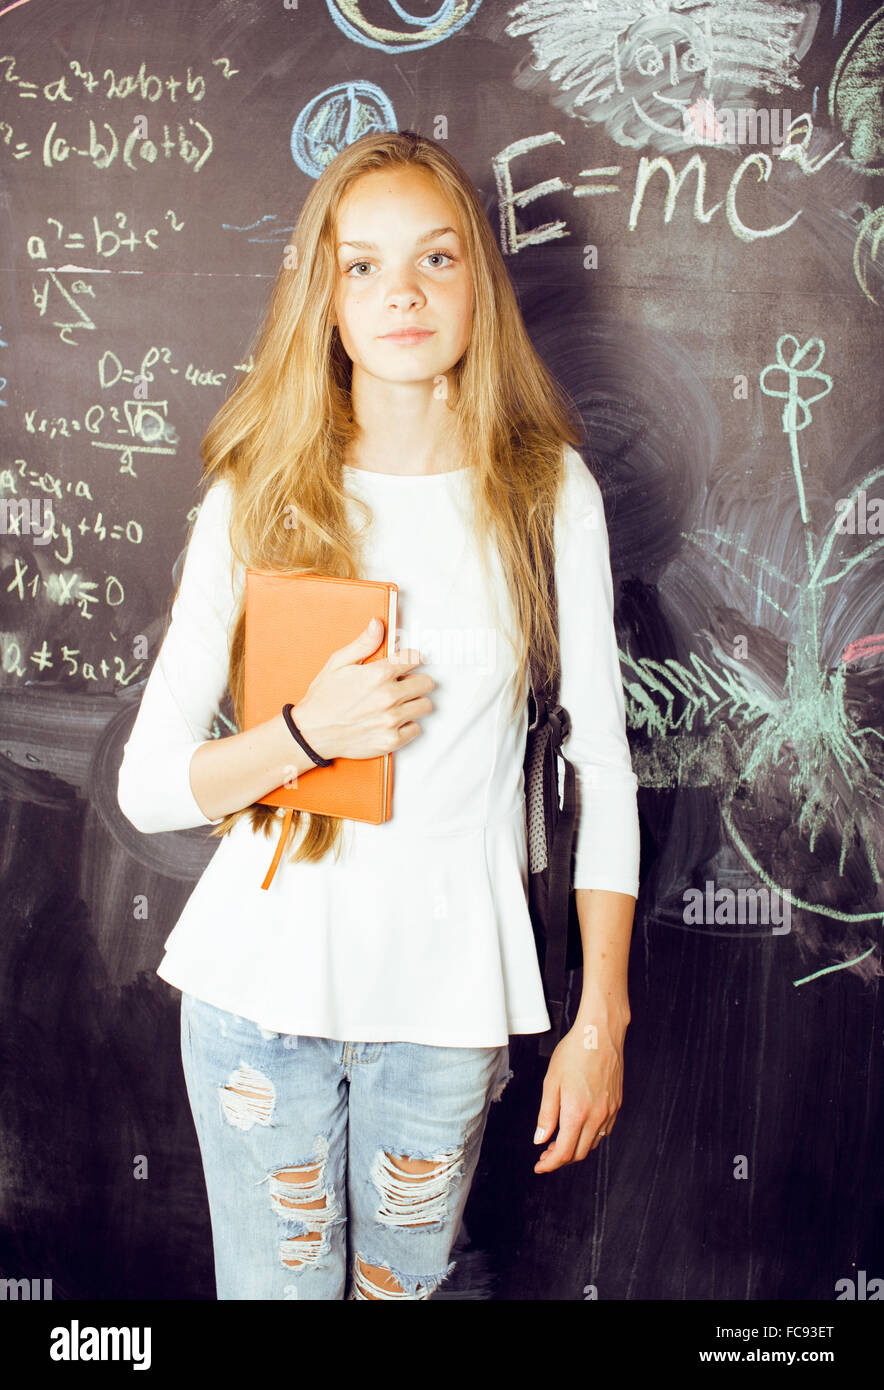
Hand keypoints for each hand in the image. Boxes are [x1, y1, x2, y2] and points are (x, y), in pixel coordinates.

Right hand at [292, 617, 433, 761]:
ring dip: (414, 703)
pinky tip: (393, 721)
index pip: (415, 658)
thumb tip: (377, 624)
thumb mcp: (338, 663)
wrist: (311, 732)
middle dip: (416, 680)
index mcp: (378, 674)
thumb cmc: (323, 698)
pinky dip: (407, 725)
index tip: (406, 664)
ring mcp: (391, 720)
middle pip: (426, 683)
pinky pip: (416, 729)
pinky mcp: (391, 740)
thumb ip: (363, 643)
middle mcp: (388, 696)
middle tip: (403, 684)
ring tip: (398, 703)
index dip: (410, 659)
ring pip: (425, 706)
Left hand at [532, 1014, 626, 1172]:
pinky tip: (580, 1126)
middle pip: (579, 1153)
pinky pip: (604, 1130)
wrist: (600, 1035)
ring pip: (593, 1143)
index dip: (550, 1164)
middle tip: (546, 1152)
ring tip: (560, 1139)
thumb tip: (540, 1139)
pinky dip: (591, 1135)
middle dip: (561, 1158)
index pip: (564, 1153)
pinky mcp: (617, 1104)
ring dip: (576, 1147)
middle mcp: (597, 1117)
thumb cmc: (574, 1053)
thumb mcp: (551, 1082)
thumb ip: (546, 1115)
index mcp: (577, 1113)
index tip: (540, 1166)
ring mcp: (610, 1111)